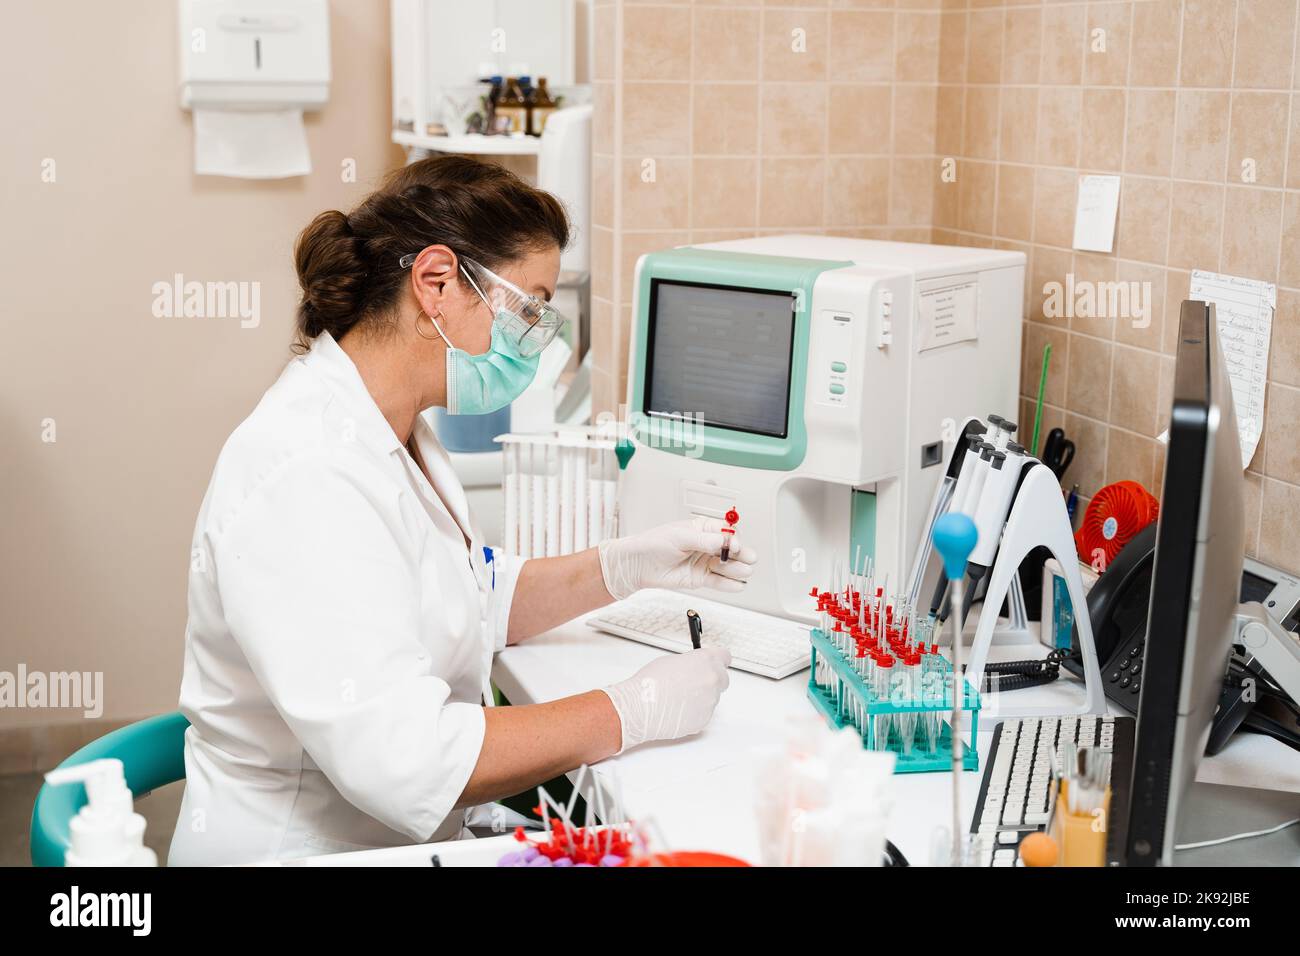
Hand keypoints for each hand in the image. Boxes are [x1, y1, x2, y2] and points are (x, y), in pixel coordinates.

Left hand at [596, 516, 757, 600]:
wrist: (638, 564)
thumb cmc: (654, 544)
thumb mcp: (680, 537)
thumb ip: (704, 541)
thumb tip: (725, 542)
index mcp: (703, 529)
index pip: (726, 532)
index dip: (734, 538)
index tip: (735, 545)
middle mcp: (707, 546)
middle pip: (731, 550)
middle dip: (742, 554)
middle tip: (749, 558)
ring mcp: (705, 562)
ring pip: (728, 566)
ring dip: (738, 569)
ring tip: (744, 571)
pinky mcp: (700, 579)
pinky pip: (719, 581)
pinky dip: (729, 584)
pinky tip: (738, 584)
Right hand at [600, 647, 731, 752]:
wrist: (640, 708)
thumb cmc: (649, 684)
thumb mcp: (671, 661)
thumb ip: (691, 663)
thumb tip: (695, 668)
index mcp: (705, 661)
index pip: (724, 656)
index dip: (717, 660)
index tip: (713, 663)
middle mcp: (712, 680)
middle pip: (722, 679)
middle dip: (710, 680)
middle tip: (693, 683)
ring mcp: (710, 701)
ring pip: (712, 698)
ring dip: (701, 697)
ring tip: (678, 699)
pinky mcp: (704, 720)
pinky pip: (704, 713)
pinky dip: (694, 712)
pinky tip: (678, 710)